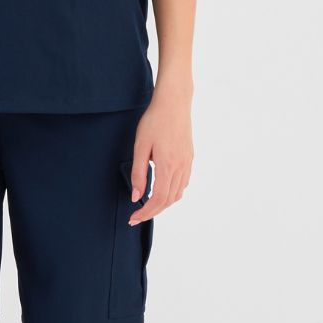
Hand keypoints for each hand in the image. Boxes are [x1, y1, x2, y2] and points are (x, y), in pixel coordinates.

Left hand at [127, 82, 193, 225]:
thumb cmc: (154, 121)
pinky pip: (183, 183)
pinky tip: (163, 190)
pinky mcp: (189, 158)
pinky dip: (173, 193)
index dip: (145, 213)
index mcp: (167, 165)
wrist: (174, 103)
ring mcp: (187, 163)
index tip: (133, 218)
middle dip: (152, 212)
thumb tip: (136, 197)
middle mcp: (180, 167)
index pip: (158, 199)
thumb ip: (138, 173)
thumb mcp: (140, 146)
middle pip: (169, 200)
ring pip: (178, 193)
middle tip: (136, 217)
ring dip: (163, 204)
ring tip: (148, 207)